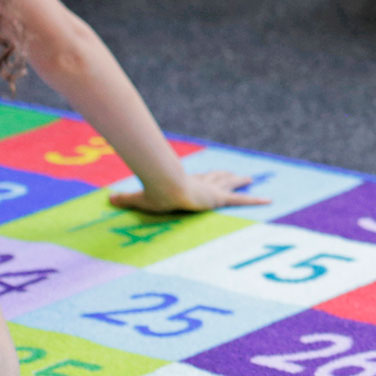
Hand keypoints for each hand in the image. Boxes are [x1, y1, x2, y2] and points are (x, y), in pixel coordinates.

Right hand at [108, 171, 268, 214]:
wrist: (166, 186)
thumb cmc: (154, 192)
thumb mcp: (139, 198)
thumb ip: (125, 199)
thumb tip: (106, 198)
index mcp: (187, 183)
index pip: (200, 179)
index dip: (207, 177)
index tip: (213, 175)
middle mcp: (202, 183)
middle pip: (217, 177)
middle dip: (227, 176)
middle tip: (238, 174)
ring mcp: (212, 190)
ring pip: (230, 184)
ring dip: (240, 182)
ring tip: (250, 179)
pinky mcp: (219, 197)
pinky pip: (241, 201)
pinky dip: (254, 200)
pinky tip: (268, 201)